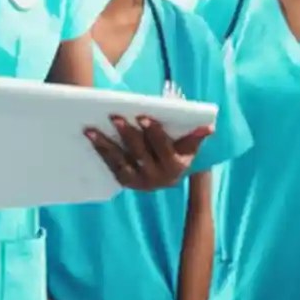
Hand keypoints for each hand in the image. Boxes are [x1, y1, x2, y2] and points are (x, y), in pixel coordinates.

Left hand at [85, 115, 211, 190]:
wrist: (165, 175)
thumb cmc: (176, 152)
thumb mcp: (187, 147)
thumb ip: (194, 137)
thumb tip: (209, 127)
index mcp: (175, 166)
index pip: (163, 147)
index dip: (154, 132)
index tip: (143, 117)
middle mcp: (157, 178)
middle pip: (140, 153)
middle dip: (128, 134)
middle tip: (116, 117)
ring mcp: (140, 181)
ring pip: (122, 161)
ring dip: (106, 144)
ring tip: (93, 129)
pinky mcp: (125, 182)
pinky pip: (111, 165)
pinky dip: (100, 150)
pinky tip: (90, 136)